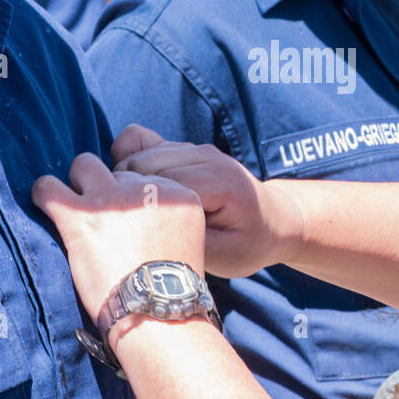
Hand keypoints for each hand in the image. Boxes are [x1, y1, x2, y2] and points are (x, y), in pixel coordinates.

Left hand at [32, 152, 204, 318]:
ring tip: (71, 206)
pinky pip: (49, 187)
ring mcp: (112, 200)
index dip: (130, 199)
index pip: (145, 178)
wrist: (156, 314)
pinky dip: (43, 192)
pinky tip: (43, 201)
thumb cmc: (168, 290)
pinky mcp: (80, 215)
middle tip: (100, 218)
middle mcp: (146, 189)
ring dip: (77, 183)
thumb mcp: (183, 241)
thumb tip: (137, 212)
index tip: (123, 221)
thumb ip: (165, 217)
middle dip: (107, 190)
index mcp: (178, 194)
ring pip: (85, 165)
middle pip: (117, 171)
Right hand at [112, 125, 303, 278]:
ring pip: (138, 153)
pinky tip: (133, 186)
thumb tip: (146, 230)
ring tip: (132, 211)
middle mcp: (207, 157)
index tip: (128, 229)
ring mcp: (195, 148)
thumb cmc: (249, 243)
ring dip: (125, 179)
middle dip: (125, 192)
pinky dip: (128, 159)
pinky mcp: (182, 148)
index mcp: (221, 182)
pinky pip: (141, 141)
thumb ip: (189, 241)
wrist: (273, 219)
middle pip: (144, 165)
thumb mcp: (225, 258)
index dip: (137, 205)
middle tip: (126, 224)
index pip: (162, 183)